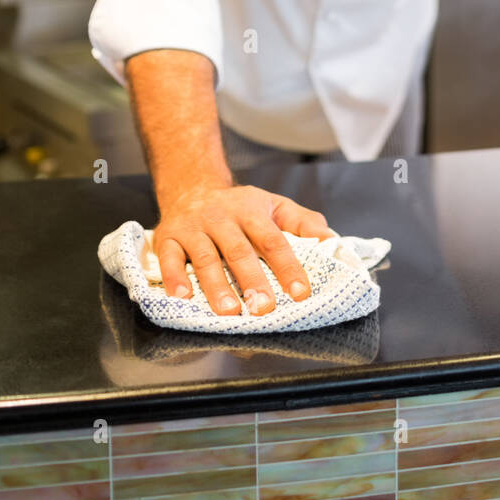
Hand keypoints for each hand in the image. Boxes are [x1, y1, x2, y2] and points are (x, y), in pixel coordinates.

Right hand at [153, 184, 334, 315]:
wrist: (192, 187)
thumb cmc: (240, 206)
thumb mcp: (274, 205)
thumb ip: (304, 223)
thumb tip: (331, 242)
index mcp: (251, 210)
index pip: (273, 240)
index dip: (287, 266)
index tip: (300, 293)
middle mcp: (222, 218)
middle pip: (239, 251)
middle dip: (252, 281)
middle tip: (264, 308)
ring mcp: (193, 228)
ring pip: (205, 258)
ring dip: (216, 286)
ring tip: (229, 312)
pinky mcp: (168, 238)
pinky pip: (170, 259)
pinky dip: (174, 278)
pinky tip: (182, 297)